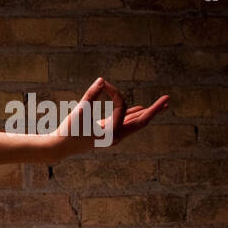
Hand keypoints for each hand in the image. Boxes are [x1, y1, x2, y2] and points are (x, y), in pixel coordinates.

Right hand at [47, 78, 168, 161]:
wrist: (59, 147)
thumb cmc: (68, 130)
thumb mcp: (80, 111)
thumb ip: (91, 95)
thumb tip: (102, 80)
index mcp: (111, 133)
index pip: (122, 107)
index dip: (115, 92)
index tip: (103, 84)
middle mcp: (116, 136)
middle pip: (141, 122)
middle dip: (154, 110)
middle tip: (168, 99)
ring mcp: (113, 135)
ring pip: (135, 123)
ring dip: (148, 113)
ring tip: (163, 105)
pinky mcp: (107, 132)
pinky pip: (125, 123)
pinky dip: (134, 115)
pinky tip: (141, 109)